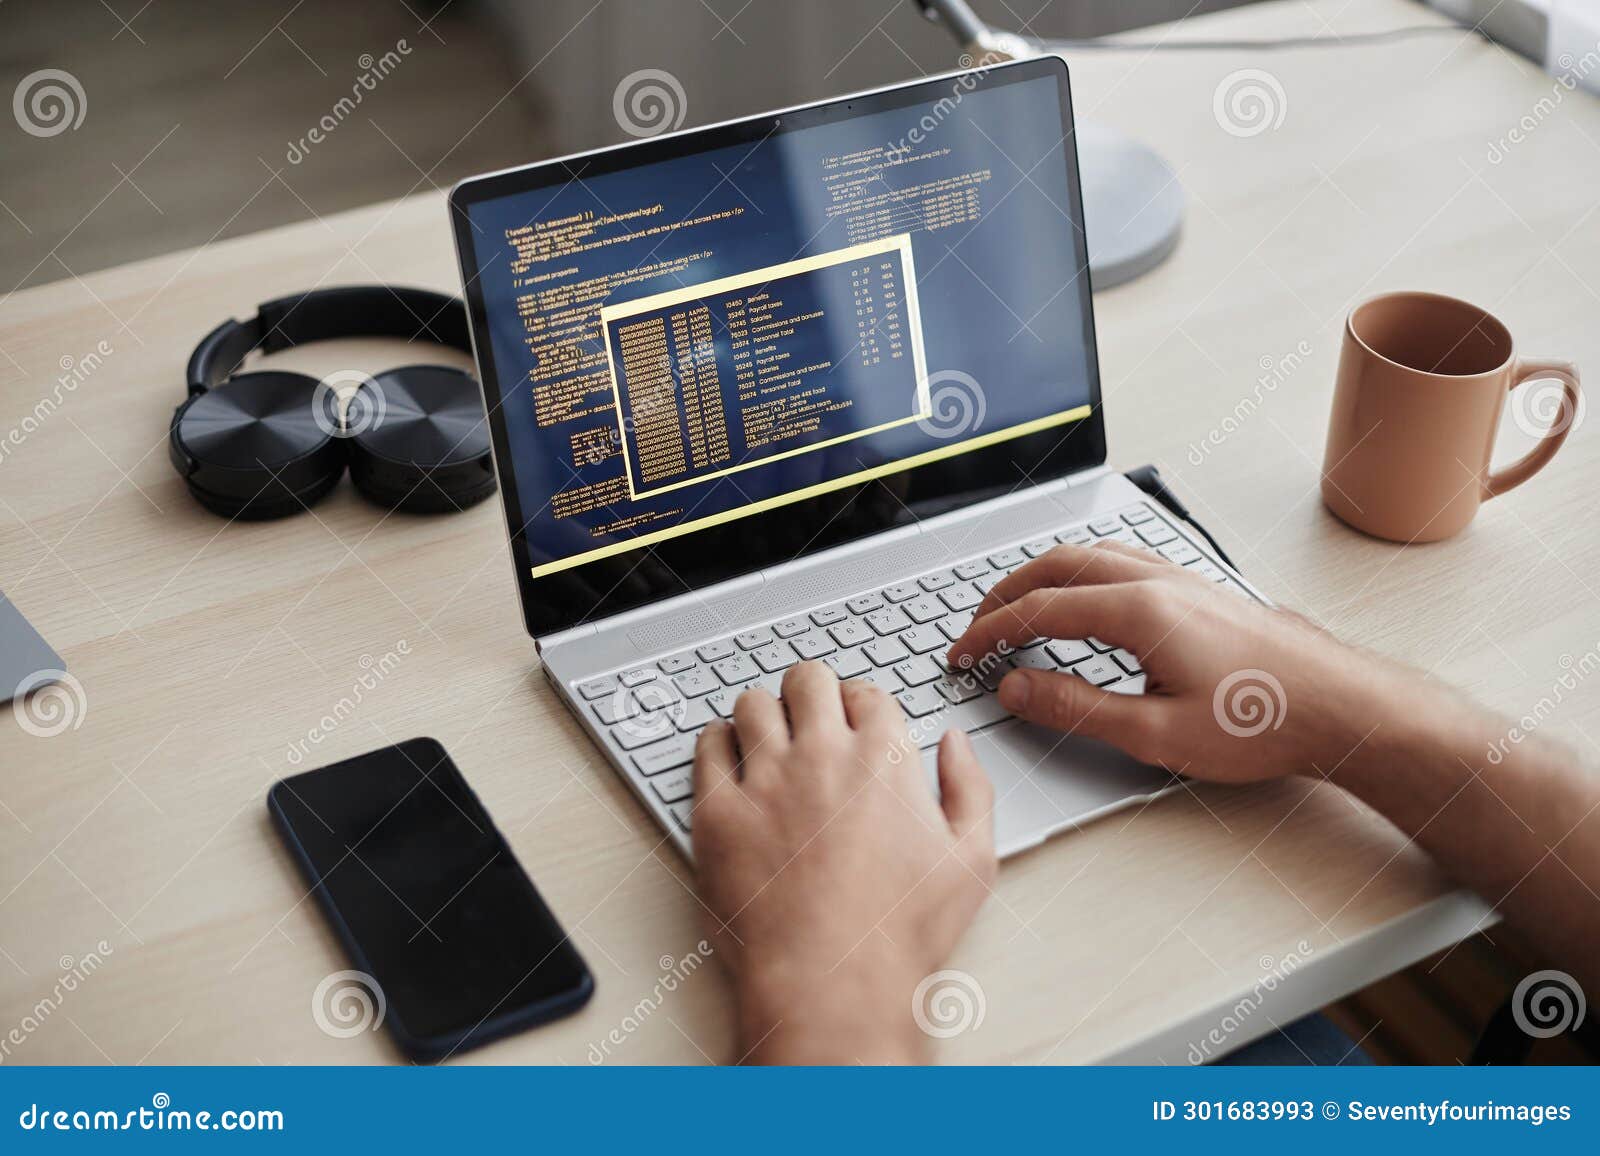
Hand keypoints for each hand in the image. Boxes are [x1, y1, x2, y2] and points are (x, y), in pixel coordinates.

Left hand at [691, 660, 995, 1063]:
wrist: (831, 989)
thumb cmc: (898, 936)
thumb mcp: (972, 861)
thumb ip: (970, 788)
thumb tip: (955, 745)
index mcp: (883, 758)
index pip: (866, 692)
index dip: (861, 705)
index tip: (855, 724)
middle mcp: (821, 755)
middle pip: (807, 679)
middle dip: (812, 692)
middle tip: (811, 718)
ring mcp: (763, 780)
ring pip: (752, 703)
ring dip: (765, 714)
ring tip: (769, 738)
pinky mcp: (717, 813)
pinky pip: (706, 747)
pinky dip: (718, 744)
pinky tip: (730, 761)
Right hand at [946, 541, 1406, 782]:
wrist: (1341, 707)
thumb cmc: (1262, 722)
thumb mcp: (1155, 734)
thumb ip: (1076, 708)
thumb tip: (1016, 689)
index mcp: (1138, 612)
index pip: (1038, 610)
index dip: (989, 632)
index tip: (963, 655)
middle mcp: (1156, 582)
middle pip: (1056, 566)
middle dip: (1005, 593)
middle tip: (976, 626)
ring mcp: (1180, 578)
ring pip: (1090, 554)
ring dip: (1041, 576)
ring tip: (1017, 606)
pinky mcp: (1199, 589)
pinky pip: (1121, 559)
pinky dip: (1079, 572)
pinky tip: (1083, 596)